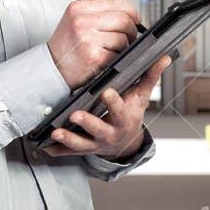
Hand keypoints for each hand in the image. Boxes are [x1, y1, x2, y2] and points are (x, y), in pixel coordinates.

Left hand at [43, 54, 170, 159]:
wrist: (124, 141)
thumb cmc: (130, 113)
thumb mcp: (141, 96)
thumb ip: (150, 76)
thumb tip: (165, 57)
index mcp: (123, 120)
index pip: (119, 111)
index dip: (114, 103)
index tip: (107, 92)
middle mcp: (109, 134)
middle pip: (98, 130)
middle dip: (88, 123)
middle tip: (76, 114)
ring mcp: (94, 143)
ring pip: (80, 144)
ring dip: (68, 139)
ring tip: (56, 131)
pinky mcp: (82, 149)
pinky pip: (67, 152)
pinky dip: (56, 150)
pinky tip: (44, 145)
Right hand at [47, 0, 141, 86]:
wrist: (53, 67)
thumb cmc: (67, 44)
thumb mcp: (76, 19)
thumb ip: (99, 12)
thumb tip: (130, 13)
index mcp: (78, 8)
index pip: (114, 1)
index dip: (130, 10)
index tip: (135, 18)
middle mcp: (81, 21)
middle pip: (123, 19)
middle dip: (131, 29)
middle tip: (128, 36)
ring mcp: (88, 39)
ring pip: (123, 37)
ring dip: (123, 45)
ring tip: (111, 49)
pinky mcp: (94, 57)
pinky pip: (118, 53)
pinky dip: (116, 57)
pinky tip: (105, 58)